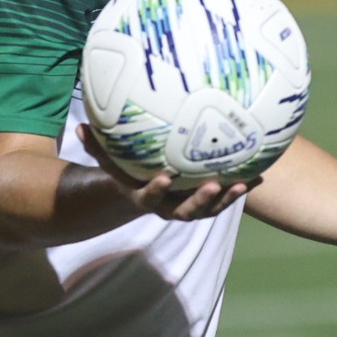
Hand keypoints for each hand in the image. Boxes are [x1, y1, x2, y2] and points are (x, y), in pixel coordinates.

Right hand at [78, 124, 256, 222]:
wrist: (137, 193)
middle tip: (213, 186)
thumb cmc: (123, 172)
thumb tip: (79, 125)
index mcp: (145, 198)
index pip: (149, 198)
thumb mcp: (108, 160)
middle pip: (186, 212)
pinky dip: (239, 189)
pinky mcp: (203, 201)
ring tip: (243, 184)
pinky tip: (258, 174)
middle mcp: (169, 206)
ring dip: (226, 199)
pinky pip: (223, 197)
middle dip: (201, 201)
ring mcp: (188, 206)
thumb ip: (96, 146)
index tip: (165, 177)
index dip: (157, 190)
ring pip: (209, 209)